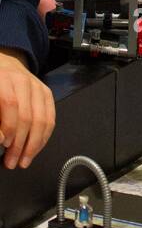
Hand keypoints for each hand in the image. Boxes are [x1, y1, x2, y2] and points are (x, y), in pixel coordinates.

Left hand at [0, 50, 55, 169]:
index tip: (3, 144)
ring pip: (42, 119)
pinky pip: (50, 118)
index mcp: (3, 79)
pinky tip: (35, 149)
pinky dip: (43, 138)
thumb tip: (1, 138)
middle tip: (11, 162)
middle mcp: (22, 81)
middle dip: (19, 144)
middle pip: (27, 116)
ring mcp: (37, 86)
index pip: (10, 104)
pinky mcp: (47, 93)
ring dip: (33, 145)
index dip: (8, 127)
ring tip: (23, 160)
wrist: (4, 66)